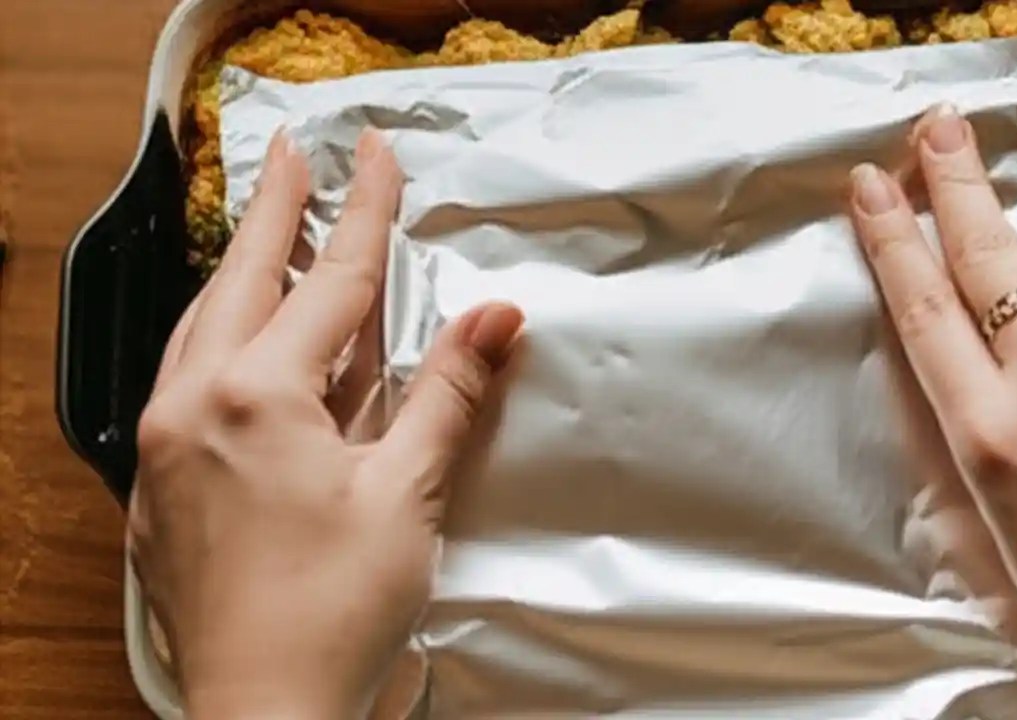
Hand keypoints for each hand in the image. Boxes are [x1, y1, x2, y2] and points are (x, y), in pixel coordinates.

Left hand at [128, 128, 523, 718]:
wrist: (262, 713)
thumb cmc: (333, 613)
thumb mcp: (406, 495)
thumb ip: (447, 394)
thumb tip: (495, 317)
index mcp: (257, 397)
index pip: (329, 282)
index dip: (363, 213)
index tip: (375, 155)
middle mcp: (192, 405)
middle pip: (243, 280)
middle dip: (274, 209)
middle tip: (292, 152)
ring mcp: (162, 444)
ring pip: (200, 326)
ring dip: (239, 270)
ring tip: (264, 229)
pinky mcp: (155, 484)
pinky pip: (182, 380)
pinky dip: (216, 338)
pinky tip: (235, 340)